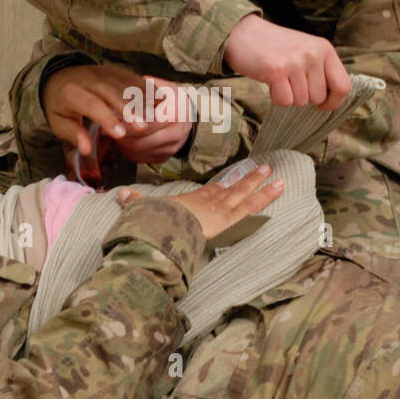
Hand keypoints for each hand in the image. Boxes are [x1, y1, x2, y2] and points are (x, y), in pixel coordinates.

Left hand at [43, 65, 193, 162]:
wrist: (58, 77)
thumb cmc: (60, 106)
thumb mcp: (58, 123)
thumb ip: (74, 135)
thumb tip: (86, 149)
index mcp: (71, 91)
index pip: (91, 104)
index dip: (107, 119)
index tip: (121, 134)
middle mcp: (89, 78)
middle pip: (111, 91)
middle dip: (129, 109)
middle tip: (143, 127)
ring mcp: (104, 72)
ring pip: (126, 83)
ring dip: (142, 100)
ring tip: (155, 116)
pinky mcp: (116, 70)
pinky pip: (133, 78)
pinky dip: (147, 89)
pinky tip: (159, 100)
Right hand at [116, 164, 282, 239]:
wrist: (161, 228)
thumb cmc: (153, 222)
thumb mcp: (142, 210)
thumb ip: (133, 203)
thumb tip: (119, 195)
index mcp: (189, 201)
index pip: (207, 194)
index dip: (218, 190)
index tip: (226, 185)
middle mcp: (207, 202)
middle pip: (229, 190)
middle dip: (245, 181)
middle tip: (261, 170)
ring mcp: (219, 208)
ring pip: (243, 194)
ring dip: (259, 183)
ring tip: (275, 174)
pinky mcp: (229, 217)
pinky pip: (251, 205)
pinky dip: (266, 196)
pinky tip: (279, 186)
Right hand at [223, 14, 351, 109]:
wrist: (243, 33)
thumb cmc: (276, 46)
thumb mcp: (306, 50)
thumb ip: (321, 70)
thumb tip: (331, 102)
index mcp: (324, 49)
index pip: (343, 86)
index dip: (334, 102)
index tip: (323, 105)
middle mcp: (313, 54)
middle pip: (318, 98)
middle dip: (303, 96)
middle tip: (290, 81)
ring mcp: (295, 62)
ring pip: (300, 101)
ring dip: (288, 96)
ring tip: (280, 78)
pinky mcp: (276, 71)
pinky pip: (284, 101)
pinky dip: (276, 98)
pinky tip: (271, 82)